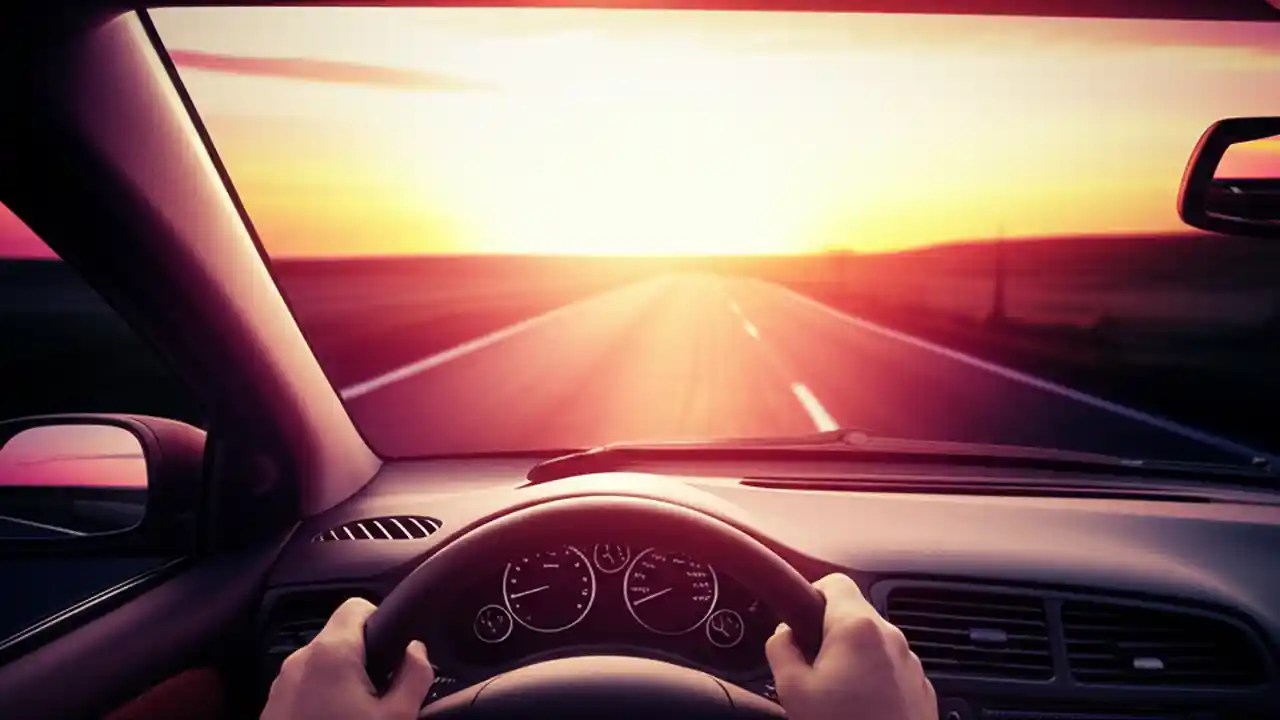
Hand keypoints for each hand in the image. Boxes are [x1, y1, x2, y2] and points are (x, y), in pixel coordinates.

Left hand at [261, 598, 433, 719]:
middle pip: (341, 637)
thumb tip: (416, 652)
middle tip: (383, 693)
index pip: (358, 606)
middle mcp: (300, 661)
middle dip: (365, 658)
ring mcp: (281, 685)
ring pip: (323, 665)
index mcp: (331, 654)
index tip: (394, 652)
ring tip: (359, 715)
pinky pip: (305, 687)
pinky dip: (323, 698)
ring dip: (344, 680)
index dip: (382, 622)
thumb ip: (414, 676)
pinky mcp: (273, 708)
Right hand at [765, 574, 936, 719]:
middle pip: (853, 613)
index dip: (809, 595)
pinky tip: (858, 710)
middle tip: (809, 667)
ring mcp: (910, 664)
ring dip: (851, 658)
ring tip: (834, 695)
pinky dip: (872, 679)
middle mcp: (891, 637)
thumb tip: (783, 635)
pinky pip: (890, 669)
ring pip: (872, 643)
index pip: (833, 581)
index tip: (797, 620)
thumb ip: (781, 648)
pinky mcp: (921, 689)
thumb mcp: (793, 690)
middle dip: (828, 633)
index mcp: (858, 627)